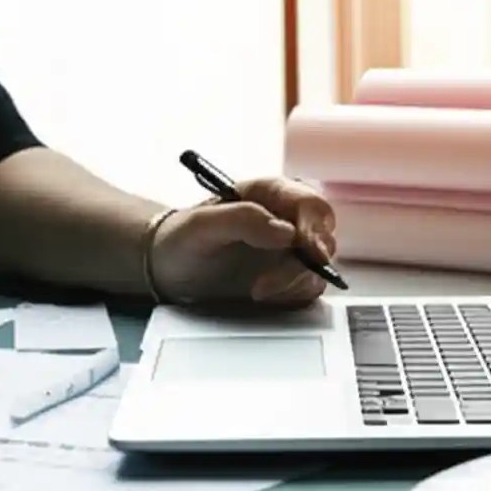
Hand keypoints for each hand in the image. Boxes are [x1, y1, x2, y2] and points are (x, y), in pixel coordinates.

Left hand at [151, 177, 337, 306]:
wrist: (167, 269)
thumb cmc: (182, 238)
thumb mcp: (201, 225)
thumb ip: (242, 219)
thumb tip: (286, 231)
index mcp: (271, 195)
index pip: (310, 205)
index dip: (315, 226)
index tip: (307, 250)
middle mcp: (287, 220)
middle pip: (322, 237)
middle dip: (308, 261)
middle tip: (276, 281)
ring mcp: (289, 251)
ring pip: (317, 266)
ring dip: (295, 282)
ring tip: (259, 290)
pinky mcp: (287, 278)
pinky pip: (308, 287)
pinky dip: (293, 294)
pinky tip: (263, 295)